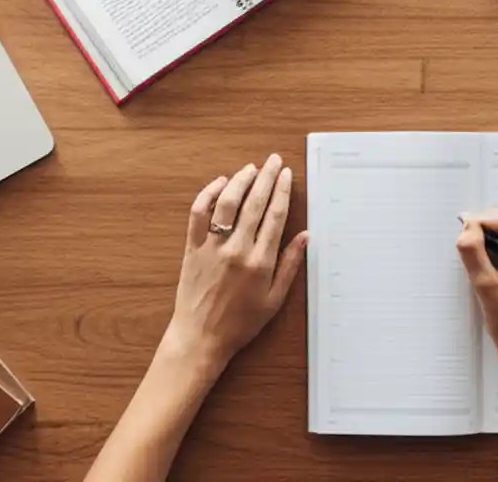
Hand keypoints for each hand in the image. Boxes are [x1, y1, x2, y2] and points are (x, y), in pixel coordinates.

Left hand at [163, 154, 307, 367]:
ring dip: (240, 181)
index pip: (274, 216)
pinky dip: (207, 194)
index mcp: (260, 262)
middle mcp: (236, 249)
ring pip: (226, 202)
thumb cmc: (240, 323)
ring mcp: (212, 246)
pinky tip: (219, 183)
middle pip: (254, 203)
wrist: (201, 337)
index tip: (286, 175)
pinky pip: (198, 213)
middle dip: (266, 178)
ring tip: (250, 169)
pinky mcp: (192, 247)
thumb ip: (290, 265)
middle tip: (273, 161)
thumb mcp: (274, 299)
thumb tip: (305, 236)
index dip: (282, 191)